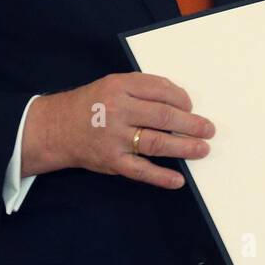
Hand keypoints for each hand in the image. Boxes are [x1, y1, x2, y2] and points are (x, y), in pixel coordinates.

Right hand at [21, 72, 213, 188]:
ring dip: (184, 147)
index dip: (182, 98)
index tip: (192, 106)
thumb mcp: (113, 84)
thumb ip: (143, 88)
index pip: (160, 89)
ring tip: (202, 149)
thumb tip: (181, 101)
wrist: (55, 128)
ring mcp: (114, 137)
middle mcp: (117, 110)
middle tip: (208, 129)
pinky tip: (178, 179)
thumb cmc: (92, 104)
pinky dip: (161, 176)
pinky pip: (140, 170)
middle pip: (163, 116)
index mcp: (120, 86)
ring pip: (156, 142)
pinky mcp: (111, 161)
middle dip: (191, 123)